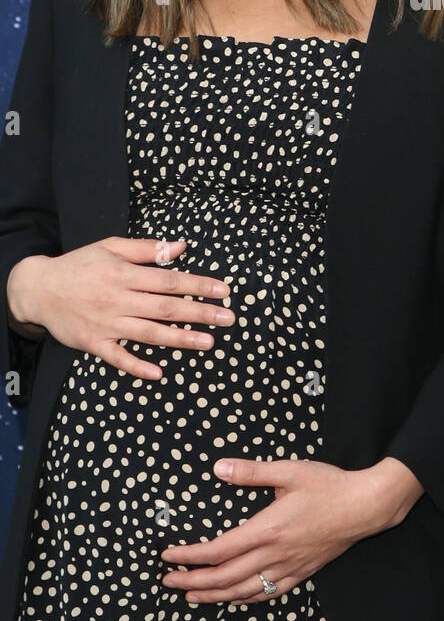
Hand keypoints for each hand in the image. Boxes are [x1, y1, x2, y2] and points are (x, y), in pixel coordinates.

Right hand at [6, 237, 233, 378]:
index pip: (169, 280)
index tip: (224, 291)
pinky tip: (159, 373)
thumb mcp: (111, 247)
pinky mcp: (94, 343)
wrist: (38, 289)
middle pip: (165, 308)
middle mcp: (119, 300)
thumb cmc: (79, 264)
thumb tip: (181, 246)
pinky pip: (118, 358)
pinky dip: (138, 367)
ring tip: (207, 343)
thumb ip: (147, 248)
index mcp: (125, 274)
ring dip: (180, 340)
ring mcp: (107, 324)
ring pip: (148, 334)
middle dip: (200, 313)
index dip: (198, 285)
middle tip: (228, 319)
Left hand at [160, 455, 423, 603]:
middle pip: (225, 578)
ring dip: (214, 596)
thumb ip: (251, 472)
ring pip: (243, 591)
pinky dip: (246, 599)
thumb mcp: (288, 470)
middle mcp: (274, 554)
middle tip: (169, 582)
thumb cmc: (329, 486)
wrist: (366, 506)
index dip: (190, 557)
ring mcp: (289, 567)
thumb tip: (218, 468)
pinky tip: (236, 597)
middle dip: (192, 582)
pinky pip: (268, 593)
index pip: (218, 551)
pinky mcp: (302, 571)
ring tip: (192, 596)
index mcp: (267, 529)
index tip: (169, 556)